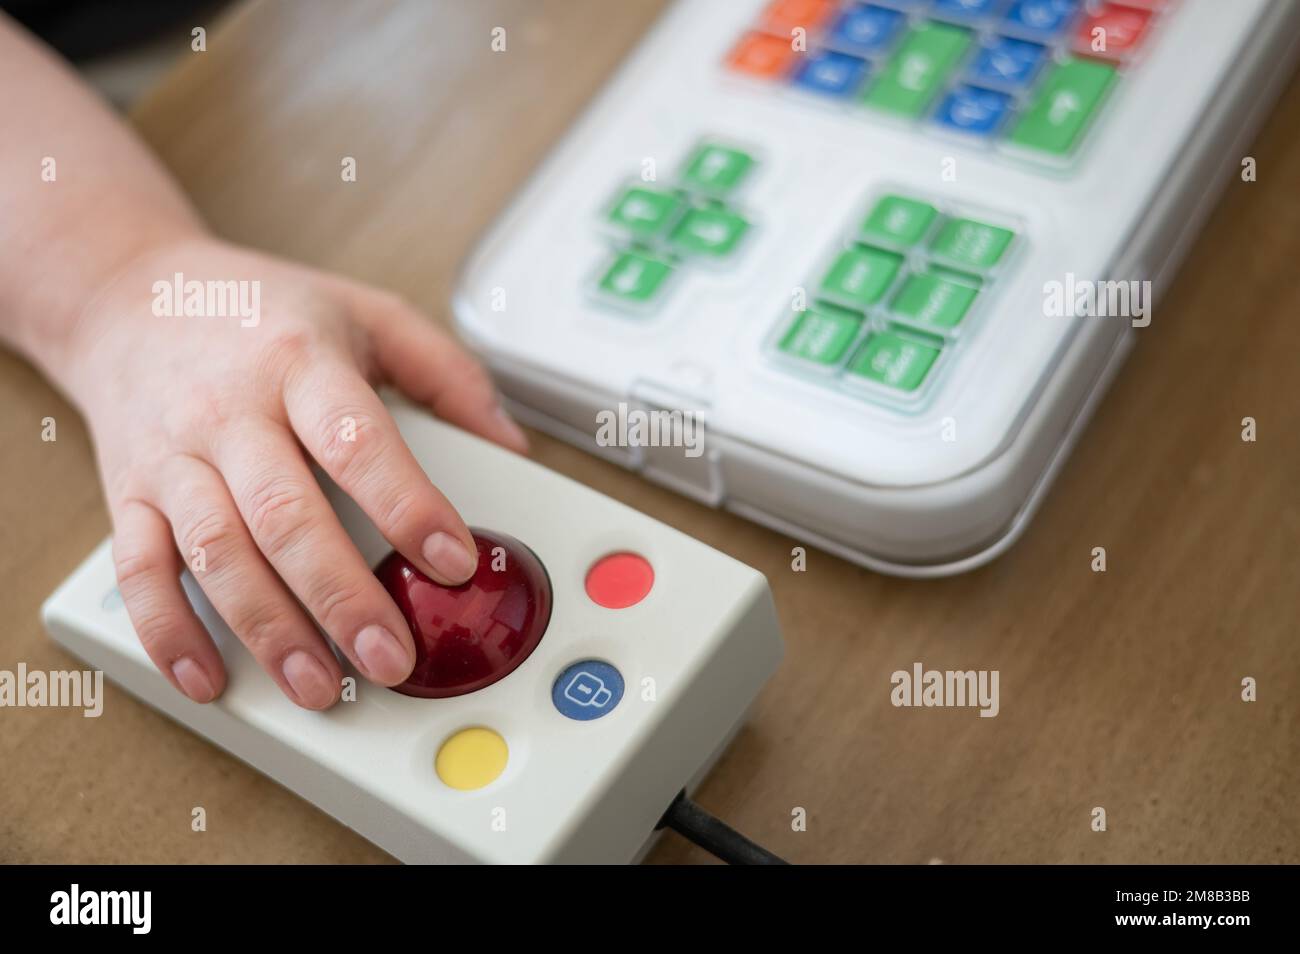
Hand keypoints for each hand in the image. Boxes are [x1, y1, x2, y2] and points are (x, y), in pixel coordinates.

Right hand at [62, 236, 526, 709]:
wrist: (129, 296)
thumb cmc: (260, 310)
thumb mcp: (365, 313)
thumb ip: (445, 373)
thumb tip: (509, 443)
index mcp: (300, 363)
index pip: (358, 441)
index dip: (407, 506)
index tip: (452, 561)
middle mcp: (231, 412)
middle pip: (286, 516)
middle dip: (341, 597)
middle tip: (390, 658)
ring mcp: (175, 457)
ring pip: (217, 554)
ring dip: (267, 629)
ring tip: (317, 684)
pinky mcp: (131, 494)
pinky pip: (140, 570)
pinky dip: (169, 632)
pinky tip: (206, 678)